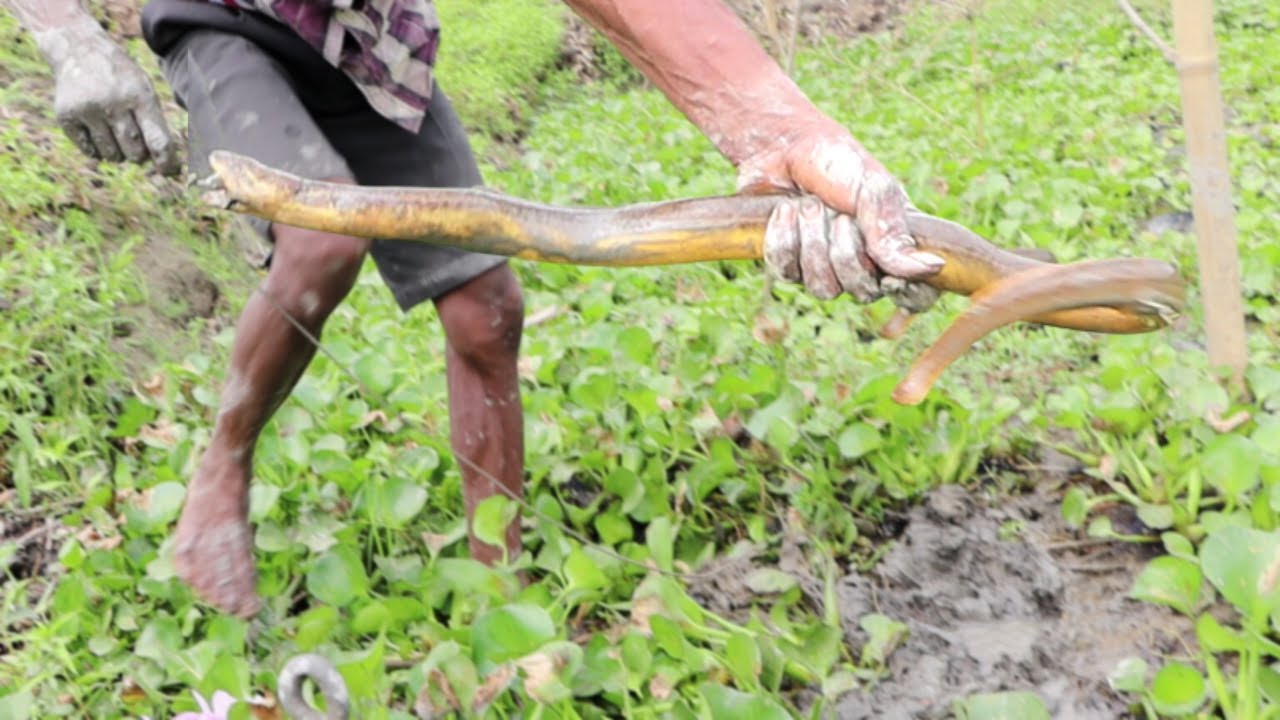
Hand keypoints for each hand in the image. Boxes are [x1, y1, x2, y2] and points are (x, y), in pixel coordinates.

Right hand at [35, 16, 179, 174]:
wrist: (79, 51)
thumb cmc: (122, 79)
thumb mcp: (144, 91)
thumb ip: (155, 125)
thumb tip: (166, 168)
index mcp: (139, 95)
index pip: (158, 140)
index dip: (166, 162)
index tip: (169, 172)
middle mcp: (113, 102)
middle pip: (134, 153)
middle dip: (138, 154)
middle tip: (134, 140)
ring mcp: (87, 109)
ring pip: (112, 155)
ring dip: (118, 153)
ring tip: (113, 130)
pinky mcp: (66, 115)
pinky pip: (89, 151)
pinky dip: (97, 150)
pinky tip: (97, 129)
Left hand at [742, 119, 941, 308]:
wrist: (780, 146)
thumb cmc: (835, 161)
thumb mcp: (872, 189)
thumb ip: (893, 232)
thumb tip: (932, 268)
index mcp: (894, 243)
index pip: (918, 294)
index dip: (910, 294)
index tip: (891, 277)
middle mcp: (863, 263)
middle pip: (864, 292)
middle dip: (847, 252)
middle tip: (837, 214)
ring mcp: (823, 268)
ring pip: (825, 290)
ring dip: (813, 244)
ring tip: (808, 205)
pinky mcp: (788, 265)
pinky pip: (787, 273)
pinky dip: (785, 239)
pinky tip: (785, 211)